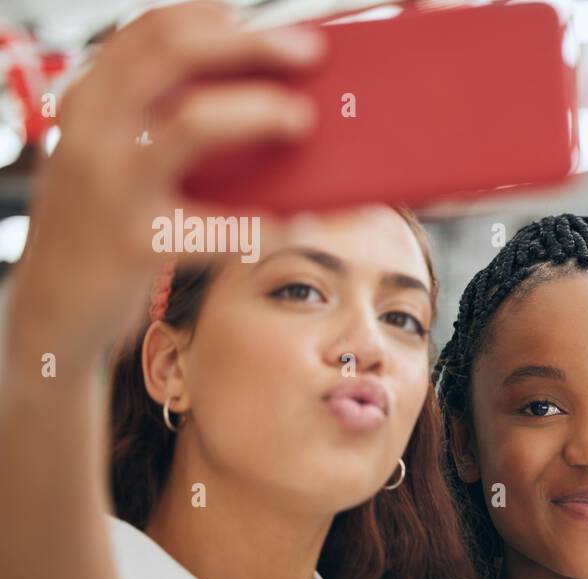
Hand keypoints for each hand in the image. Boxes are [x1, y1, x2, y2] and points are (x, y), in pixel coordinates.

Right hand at [8, 1, 322, 367]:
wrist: (50, 311)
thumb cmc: (102, 227)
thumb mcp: (112, 160)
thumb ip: (159, 123)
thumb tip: (257, 97)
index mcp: (91, 102)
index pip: (150, 31)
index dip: (211, 17)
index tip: (259, 18)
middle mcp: (93, 132)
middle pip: (175, 55)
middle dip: (250, 45)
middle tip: (308, 52)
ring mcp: (111, 186)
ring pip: (193, 123)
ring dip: (259, 112)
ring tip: (303, 119)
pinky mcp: (137, 243)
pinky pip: (217, 225)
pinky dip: (266, 221)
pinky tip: (302, 221)